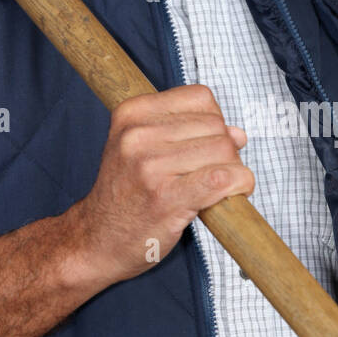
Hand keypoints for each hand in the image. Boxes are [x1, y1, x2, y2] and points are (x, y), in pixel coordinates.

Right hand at [66, 84, 253, 284]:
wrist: (98, 239)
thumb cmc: (124, 194)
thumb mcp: (139, 148)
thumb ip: (187, 133)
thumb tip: (238, 133)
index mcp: (131, 113)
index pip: (199, 97)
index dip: (214, 120)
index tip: (206, 143)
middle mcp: (137, 135)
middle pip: (215, 125)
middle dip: (226, 149)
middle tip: (212, 172)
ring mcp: (150, 166)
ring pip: (224, 150)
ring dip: (233, 170)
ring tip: (216, 187)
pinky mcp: (167, 198)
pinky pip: (222, 179)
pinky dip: (239, 185)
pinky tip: (231, 195)